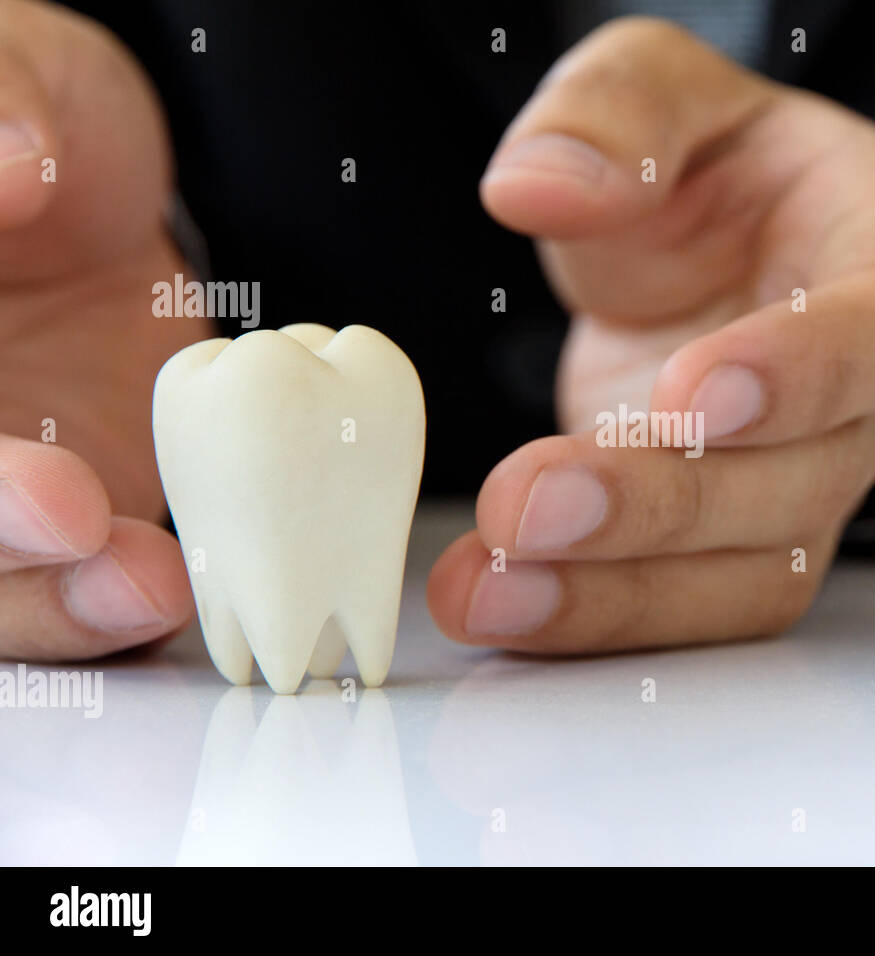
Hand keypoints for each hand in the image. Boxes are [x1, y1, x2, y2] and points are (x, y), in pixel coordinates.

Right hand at [0, 0, 203, 659]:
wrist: (83, 188)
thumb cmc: (24, 118)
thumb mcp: (9, 65)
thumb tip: (12, 166)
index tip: (53, 495)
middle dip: (10, 563)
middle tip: (98, 543)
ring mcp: (1, 482)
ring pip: (0, 587)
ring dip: (66, 608)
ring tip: (153, 590)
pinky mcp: (71, 513)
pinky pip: (86, 580)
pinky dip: (129, 599)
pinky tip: (190, 589)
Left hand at [428, 18, 874, 651]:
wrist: (738, 263)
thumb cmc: (731, 180)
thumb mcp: (675, 95)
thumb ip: (617, 116)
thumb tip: (534, 185)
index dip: (798, 376)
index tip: (690, 399)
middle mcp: (864, 406)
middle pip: (796, 484)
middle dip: (659, 507)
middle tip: (530, 508)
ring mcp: (802, 489)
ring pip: (742, 577)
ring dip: (611, 595)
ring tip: (485, 589)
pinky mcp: (731, 547)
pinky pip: (685, 609)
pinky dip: (589, 617)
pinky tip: (498, 602)